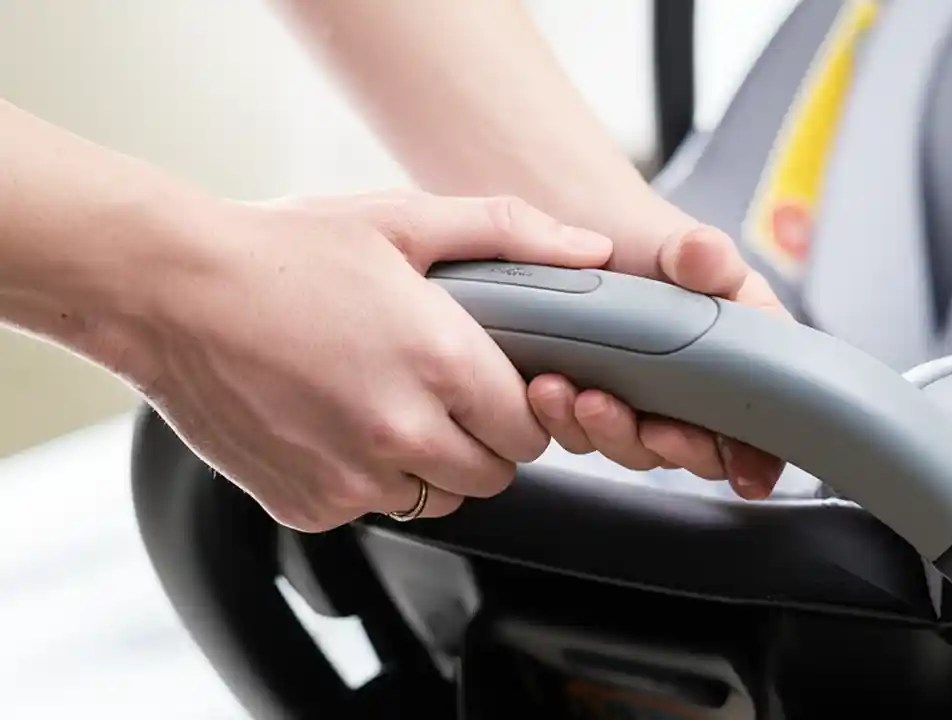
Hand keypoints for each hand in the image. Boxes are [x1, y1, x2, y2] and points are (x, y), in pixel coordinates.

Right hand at [130, 191, 611, 531]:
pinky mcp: (308, 506)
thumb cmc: (285, 249)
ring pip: (436, 501)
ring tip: (391, 408)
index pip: (530, 430)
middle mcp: (404, 433)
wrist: (168, 291)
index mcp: (442, 364)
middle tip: (449, 399)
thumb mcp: (403, 219)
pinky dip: (367, 480)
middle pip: (493, 476)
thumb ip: (509, 232)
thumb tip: (591, 250)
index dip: (521, 411)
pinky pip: (369, 509)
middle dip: (485, 443)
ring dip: (431, 468)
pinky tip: (337, 424)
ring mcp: (353, 479)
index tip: (499, 389)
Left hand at [526, 210, 789, 500]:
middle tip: (648, 426)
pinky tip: (549, 391)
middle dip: (671, 446)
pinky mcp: (589, 405)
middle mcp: (695, 389)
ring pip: (635, 448)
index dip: (758, 455)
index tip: (743, 472)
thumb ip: (704, 255)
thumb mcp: (679, 242)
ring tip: (581, 396)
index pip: (763, 422)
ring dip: (608, 431)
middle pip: (699, 450)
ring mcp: (641, 402)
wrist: (568, 233)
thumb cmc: (639, 236)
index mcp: (739, 352)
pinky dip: (565, 419)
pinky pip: (581, 433)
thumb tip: (705, 255)